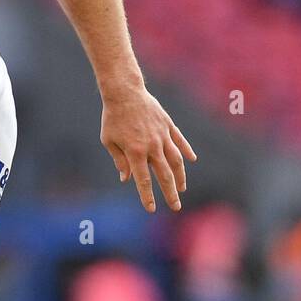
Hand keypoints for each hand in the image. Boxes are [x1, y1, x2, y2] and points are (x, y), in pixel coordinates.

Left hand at [100, 85, 195, 212]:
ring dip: (180, 176)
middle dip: (170, 193)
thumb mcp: (109, 140)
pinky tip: (192, 160)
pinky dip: (186, 151)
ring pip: (176, 160)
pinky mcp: (167, 125)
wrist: (124, 92)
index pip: (143, 180)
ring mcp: (162, 135)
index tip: (152, 209)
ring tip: (182, 188)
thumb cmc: (113, 117)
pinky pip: (180, 140)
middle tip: (176, 206)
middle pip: (164, 174)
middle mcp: (152, 146)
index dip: (147, 196)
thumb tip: (126, 179)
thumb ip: (119, 161)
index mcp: (135, 152)